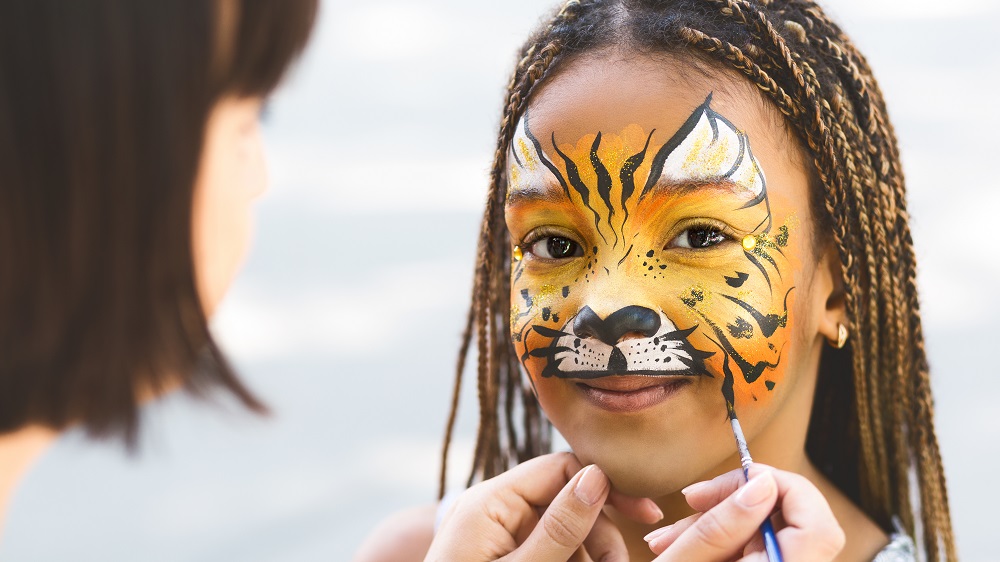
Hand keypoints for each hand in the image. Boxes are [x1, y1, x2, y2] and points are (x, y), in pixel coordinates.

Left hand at [425, 452, 662, 561]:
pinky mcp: (504, 555)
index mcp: (489, 501)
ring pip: (563, 530)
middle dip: (600, 535)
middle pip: (567, 501)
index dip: (606, 486)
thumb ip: (560, 528)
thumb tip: (597, 476)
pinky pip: (549, 549)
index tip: (647, 514)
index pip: (560, 468)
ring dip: (589, 556)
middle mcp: (494, 509)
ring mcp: (498, 533)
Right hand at [644, 465, 845, 560]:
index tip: (742, 476)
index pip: (817, 526)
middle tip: (694, 499)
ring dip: (721, 525)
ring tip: (669, 535)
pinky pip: (757, 555)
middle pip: (795, 527)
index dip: (785, 490)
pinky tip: (684, 545)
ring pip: (770, 539)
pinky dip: (724, 543)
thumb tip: (761, 483)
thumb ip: (721, 525)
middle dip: (741, 502)